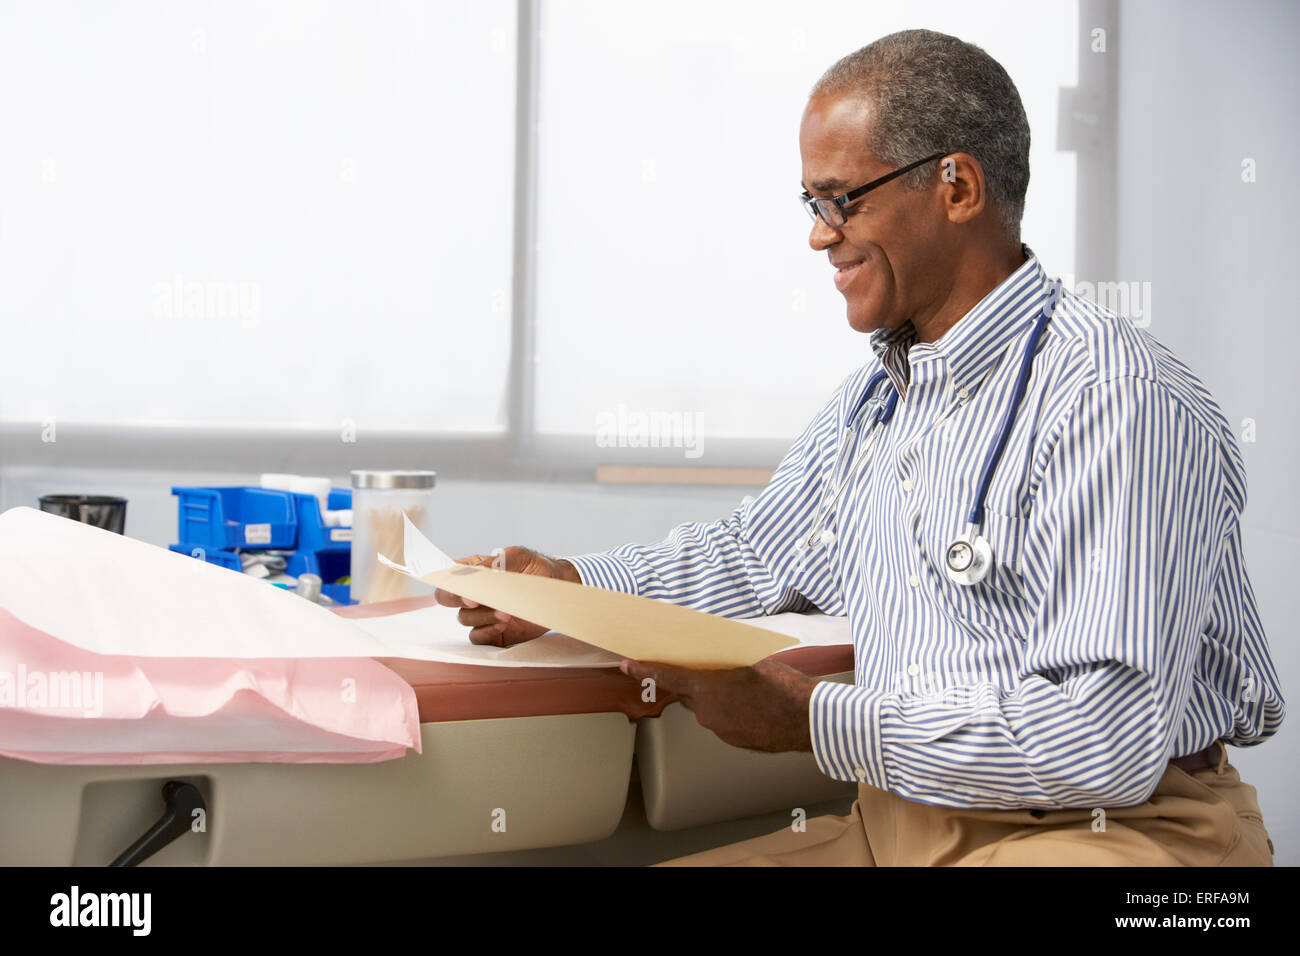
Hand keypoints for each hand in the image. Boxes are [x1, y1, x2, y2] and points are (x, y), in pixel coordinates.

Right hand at [433, 546, 580, 646]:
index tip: (462, 586)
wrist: (559, 590)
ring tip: (506, 611)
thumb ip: (498, 561)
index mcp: (474, 571)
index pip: (447, 575)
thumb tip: (481, 570)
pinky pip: (477, 637)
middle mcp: (473, 593)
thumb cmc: (536, 568)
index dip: (447, 581)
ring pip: (464, 619)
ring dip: (482, 616)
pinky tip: (502, 624)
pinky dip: (486, 632)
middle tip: (475, 600)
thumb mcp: (519, 556)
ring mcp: (481, 613)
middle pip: (447, 598)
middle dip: (457, 600)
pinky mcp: (492, 632)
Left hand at [619, 657, 816, 752]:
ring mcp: (719, 729)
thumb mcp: (750, 660)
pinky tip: (753, 707)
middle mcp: (707, 711)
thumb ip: (724, 658)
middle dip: (700, 685)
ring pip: (709, 709)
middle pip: (691, 694)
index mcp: (707, 687)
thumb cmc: (780, 685)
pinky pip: (724, 722)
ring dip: (720, 699)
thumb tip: (714, 652)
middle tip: (722, 676)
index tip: (626, 665)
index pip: (666, 676)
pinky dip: (732, 713)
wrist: (804, 719)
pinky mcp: (732, 740)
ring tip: (748, 692)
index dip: (643, 669)